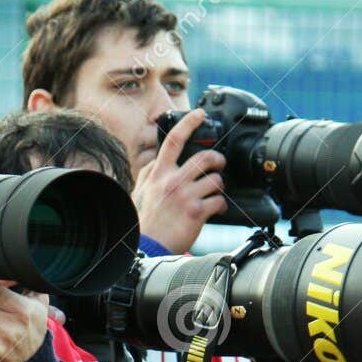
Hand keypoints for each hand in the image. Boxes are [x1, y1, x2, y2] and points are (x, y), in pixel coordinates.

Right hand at [131, 108, 227, 254]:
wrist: (148, 247)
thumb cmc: (145, 220)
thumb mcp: (140, 191)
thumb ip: (148, 172)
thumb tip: (154, 158)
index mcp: (159, 173)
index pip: (175, 140)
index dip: (189, 123)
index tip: (200, 114)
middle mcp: (173, 182)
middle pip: (204, 158)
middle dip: (218, 159)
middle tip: (219, 164)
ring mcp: (186, 197)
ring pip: (216, 179)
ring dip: (219, 185)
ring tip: (215, 192)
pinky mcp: (197, 212)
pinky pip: (219, 201)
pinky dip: (221, 205)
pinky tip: (216, 210)